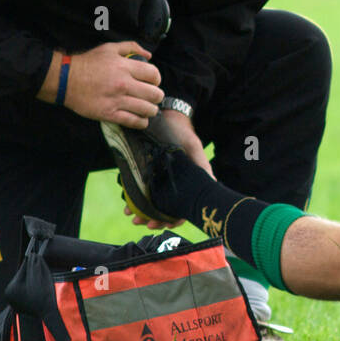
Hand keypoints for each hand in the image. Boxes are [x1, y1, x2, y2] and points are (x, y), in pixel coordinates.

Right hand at [42, 42, 163, 127]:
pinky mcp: (109, 114)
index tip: (153, 82)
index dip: (157, 79)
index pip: (154, 75)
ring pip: (147, 109)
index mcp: (124, 66)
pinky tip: (140, 118)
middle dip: (157, 96)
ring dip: (151, 110)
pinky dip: (141, 122)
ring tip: (147, 108)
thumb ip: (131, 47)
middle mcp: (123, 84)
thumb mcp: (109, 48)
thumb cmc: (88, 63)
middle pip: (155, 94)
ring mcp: (116, 100)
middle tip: (152, 96)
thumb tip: (149, 55)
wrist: (65, 79)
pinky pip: (134, 122)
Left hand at [120, 105, 209, 230]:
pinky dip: (134, 199)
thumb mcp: (193, 147)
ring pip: (152, 203)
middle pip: (165, 210)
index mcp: (187, 182)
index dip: (173, 220)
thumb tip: (213, 184)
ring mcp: (160, 180)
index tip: (160, 224)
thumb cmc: (183, 131)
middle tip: (140, 223)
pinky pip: (141, 190)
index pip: (182, 209)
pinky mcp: (148, 173)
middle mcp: (173, 185)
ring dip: (142, 213)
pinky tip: (126, 204)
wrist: (167, 116)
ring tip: (131, 216)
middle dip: (153, 219)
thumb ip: (202, 166)